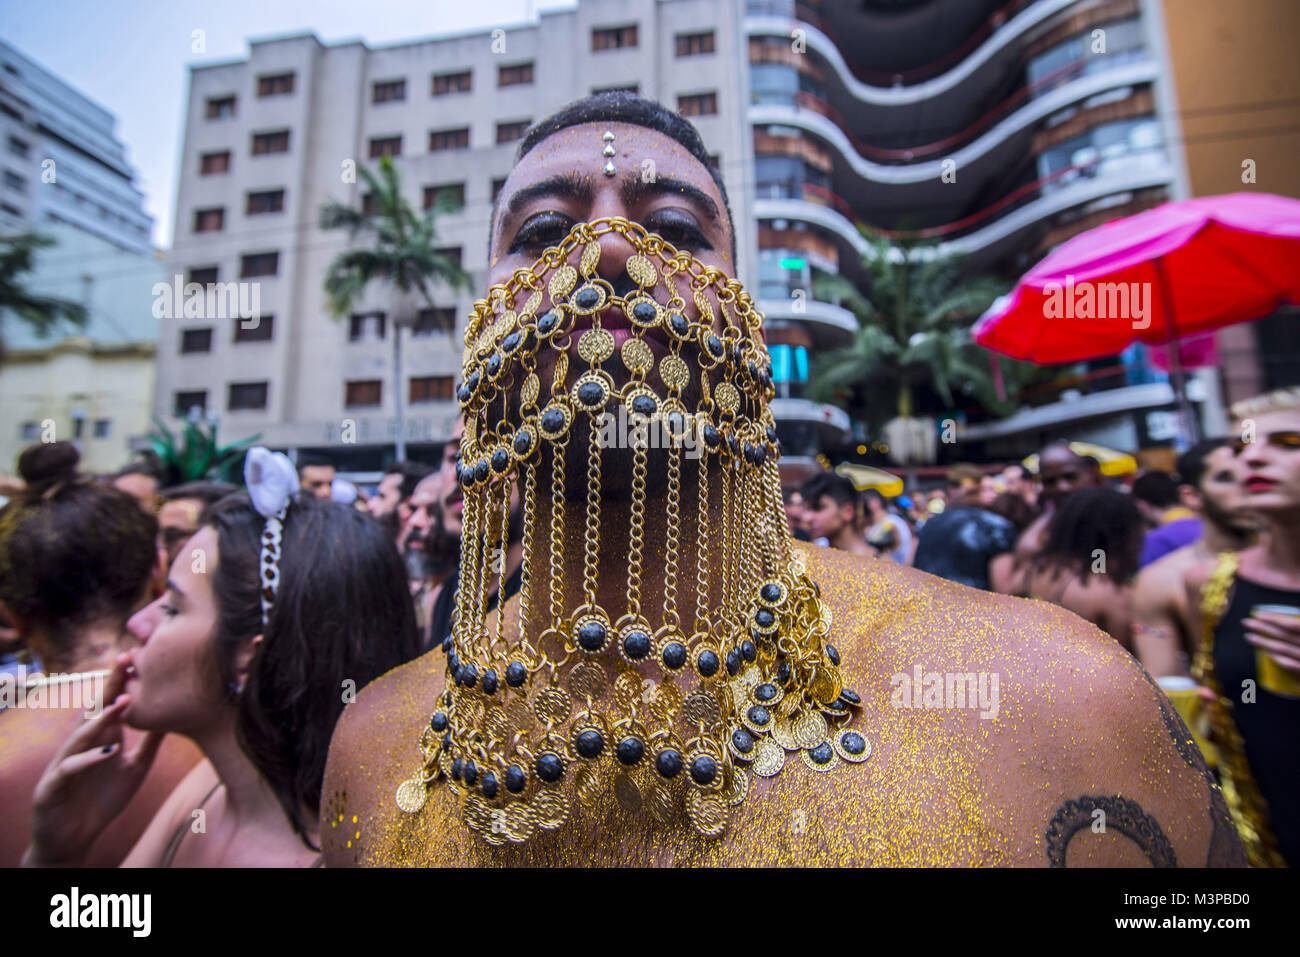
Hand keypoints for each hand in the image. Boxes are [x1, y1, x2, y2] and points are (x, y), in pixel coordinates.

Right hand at [22, 655, 164, 866]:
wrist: (74, 837)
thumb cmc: (103, 799)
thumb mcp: (135, 768)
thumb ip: (150, 743)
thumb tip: (172, 716)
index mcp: (102, 738)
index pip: (113, 703)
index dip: (124, 681)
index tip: (140, 656)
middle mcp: (83, 745)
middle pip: (97, 710)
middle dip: (111, 685)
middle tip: (127, 659)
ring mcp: (66, 763)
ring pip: (82, 734)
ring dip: (102, 718)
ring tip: (122, 701)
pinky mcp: (54, 786)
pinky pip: (70, 768)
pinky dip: (88, 759)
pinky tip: (108, 751)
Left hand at [1243, 611, 1299, 672]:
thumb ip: (1298, 627)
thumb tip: (1286, 620)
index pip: (1292, 625)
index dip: (1274, 619)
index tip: (1257, 615)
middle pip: (1284, 635)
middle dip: (1263, 628)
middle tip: (1246, 623)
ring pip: (1285, 649)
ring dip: (1265, 643)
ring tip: (1249, 637)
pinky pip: (1293, 666)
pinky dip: (1280, 659)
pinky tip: (1266, 654)